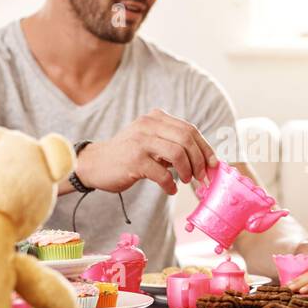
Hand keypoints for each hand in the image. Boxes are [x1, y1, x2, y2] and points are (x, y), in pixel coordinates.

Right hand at [75, 109, 218, 195]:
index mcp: (155, 118)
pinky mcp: (134, 160)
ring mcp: (140, 141)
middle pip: (187, 139)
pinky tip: (170, 189)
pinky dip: (170, 184)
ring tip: (185, 181)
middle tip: (201, 176)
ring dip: (187, 171)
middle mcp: (148, 125)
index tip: (212, 164)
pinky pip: (162, 173)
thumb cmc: (127, 155)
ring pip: (177, 153)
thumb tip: (203, 159)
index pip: (189, 129)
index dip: (205, 148)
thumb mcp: (150, 141)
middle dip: (199, 160)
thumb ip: (171, 144)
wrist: (94, 164)